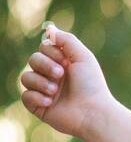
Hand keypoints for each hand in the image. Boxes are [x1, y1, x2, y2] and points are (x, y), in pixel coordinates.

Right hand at [19, 23, 113, 138]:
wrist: (93, 113)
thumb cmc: (91, 85)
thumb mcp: (83, 56)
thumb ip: (66, 40)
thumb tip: (49, 28)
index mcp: (63, 63)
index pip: (44, 48)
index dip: (51, 52)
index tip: (65, 61)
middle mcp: (52, 76)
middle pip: (33, 60)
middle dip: (45, 65)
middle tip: (60, 74)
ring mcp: (45, 91)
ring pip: (26, 77)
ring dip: (40, 82)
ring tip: (55, 91)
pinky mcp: (39, 106)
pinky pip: (25, 96)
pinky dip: (37, 97)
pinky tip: (50, 102)